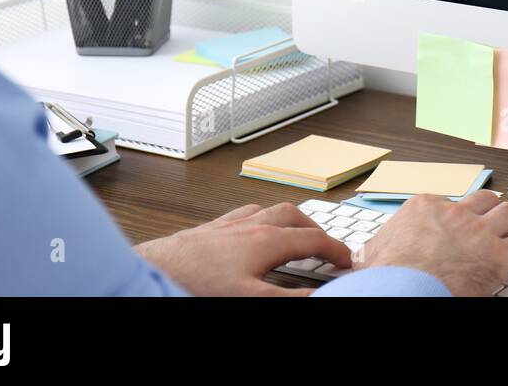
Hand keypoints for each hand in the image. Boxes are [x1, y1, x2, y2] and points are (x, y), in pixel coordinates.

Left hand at [134, 202, 351, 295]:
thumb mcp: (252, 296)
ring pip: (273, 210)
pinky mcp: (215, 226)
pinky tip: (258, 225)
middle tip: (327, 247)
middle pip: (296, 217)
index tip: (347, 261)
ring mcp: (233, 223)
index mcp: (268, 240)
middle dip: (316, 230)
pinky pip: (247, 212)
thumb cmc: (199, 281)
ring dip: (292, 220)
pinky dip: (263, 217)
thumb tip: (319, 295)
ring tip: (299, 233)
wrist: (159, 268)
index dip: (336, 251)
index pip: (314, 240)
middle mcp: (253, 225)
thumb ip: (290, 296)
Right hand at [360, 190, 507, 295]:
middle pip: (487, 199)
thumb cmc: (388, 275)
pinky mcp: (495, 255)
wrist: (399, 291)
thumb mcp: (375, 250)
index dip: (464, 216)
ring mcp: (477, 232)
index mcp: (427, 207)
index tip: (466, 227)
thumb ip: (380, 244)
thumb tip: (363, 254)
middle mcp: (455, 213)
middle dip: (494, 212)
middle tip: (496, 225)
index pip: (455, 201)